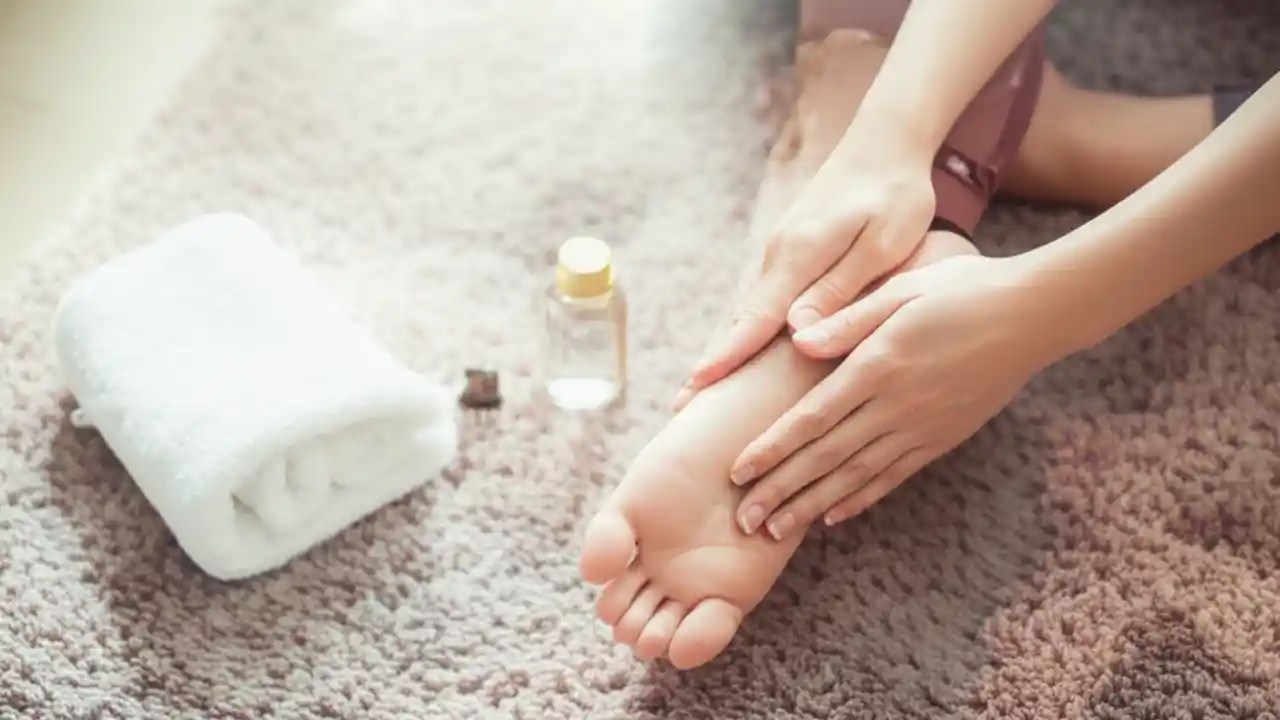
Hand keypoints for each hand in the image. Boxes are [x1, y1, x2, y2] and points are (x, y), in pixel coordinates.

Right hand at [674, 142, 936, 409]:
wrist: (884, 143)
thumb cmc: (895, 195)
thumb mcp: (880, 244)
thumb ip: (838, 289)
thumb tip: (796, 333)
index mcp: (799, 256)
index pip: (756, 317)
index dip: (728, 355)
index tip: (699, 385)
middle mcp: (778, 256)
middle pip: (739, 320)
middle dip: (712, 362)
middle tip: (681, 406)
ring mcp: (780, 254)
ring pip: (748, 311)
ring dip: (725, 349)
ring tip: (699, 392)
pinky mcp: (790, 254)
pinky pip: (762, 300)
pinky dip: (745, 330)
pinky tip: (737, 354)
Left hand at [729, 254, 1062, 538]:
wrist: (1033, 314)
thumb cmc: (960, 289)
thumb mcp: (900, 290)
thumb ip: (848, 319)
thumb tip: (798, 341)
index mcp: (879, 365)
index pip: (813, 418)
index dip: (773, 448)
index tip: (737, 471)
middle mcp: (897, 405)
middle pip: (827, 456)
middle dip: (781, 489)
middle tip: (744, 518)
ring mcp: (921, 427)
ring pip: (856, 475)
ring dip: (812, 504)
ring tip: (776, 529)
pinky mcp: (941, 438)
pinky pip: (893, 476)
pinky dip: (860, 498)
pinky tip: (833, 517)